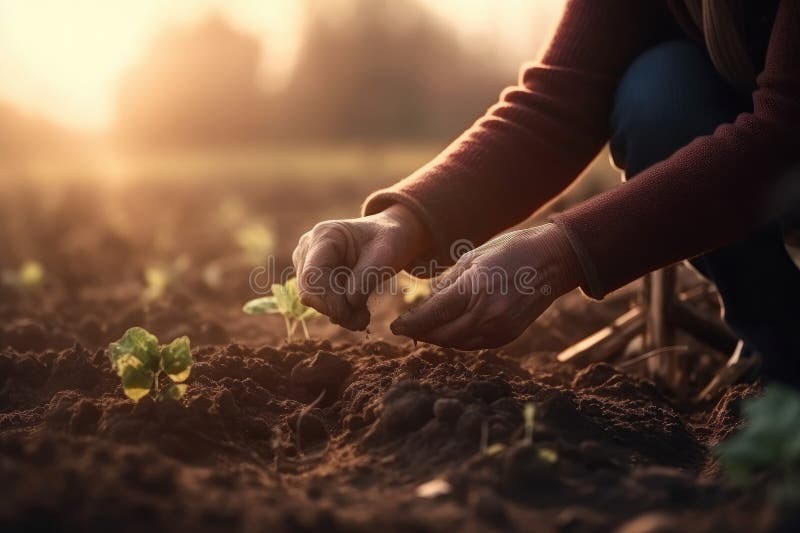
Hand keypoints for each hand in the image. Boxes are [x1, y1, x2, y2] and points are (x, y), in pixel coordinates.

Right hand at [293, 204, 429, 330]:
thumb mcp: (386, 254)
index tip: (351, 314)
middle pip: (309, 291)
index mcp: (324, 235)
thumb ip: (367, 276)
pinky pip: (321, 302)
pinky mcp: (314, 278)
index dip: (327, 300)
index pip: (312, 275)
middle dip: (336, 310)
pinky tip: (359, 310)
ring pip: (314, 300)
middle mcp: (309, 248)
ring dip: (340, 313)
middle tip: (363, 321)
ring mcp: (308, 263)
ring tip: (364, 314)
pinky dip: (340, 311)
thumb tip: (349, 302)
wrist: (387, 235)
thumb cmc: (388, 238)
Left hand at [390, 223, 581, 349]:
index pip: (432, 315)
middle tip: (405, 329)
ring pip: (457, 344)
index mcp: (474, 289)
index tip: (395, 326)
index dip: (410, 324)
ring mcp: (500, 328)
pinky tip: (448, 330)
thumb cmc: (509, 250)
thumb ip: (446, 285)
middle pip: (441, 336)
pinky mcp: (508, 336)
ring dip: (438, 339)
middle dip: (421, 334)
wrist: (552, 259)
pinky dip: (458, 339)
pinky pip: (474, 344)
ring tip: (423, 330)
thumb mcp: (471, 259)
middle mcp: (487, 314)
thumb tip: (426, 305)